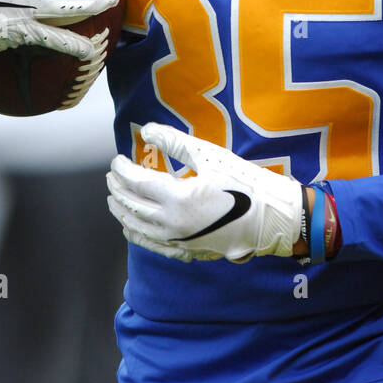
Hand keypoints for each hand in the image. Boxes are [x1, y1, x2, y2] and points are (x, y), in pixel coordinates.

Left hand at [106, 123, 304, 261]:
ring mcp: (178, 241)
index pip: (137, 183)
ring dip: (122, 211)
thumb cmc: (243, 183)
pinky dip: (136, 234)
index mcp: (177, 198)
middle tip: (112, 176)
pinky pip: (152, 245)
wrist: (271, 218)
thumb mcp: (209, 155)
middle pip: (132, 206)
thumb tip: (147, 131)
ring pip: (137, 228)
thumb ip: (175, 142)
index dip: (122, 170)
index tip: (116, 159)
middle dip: (118, 189)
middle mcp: (172, 224)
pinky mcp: (187, 251)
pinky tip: (130, 227)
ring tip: (114, 198)